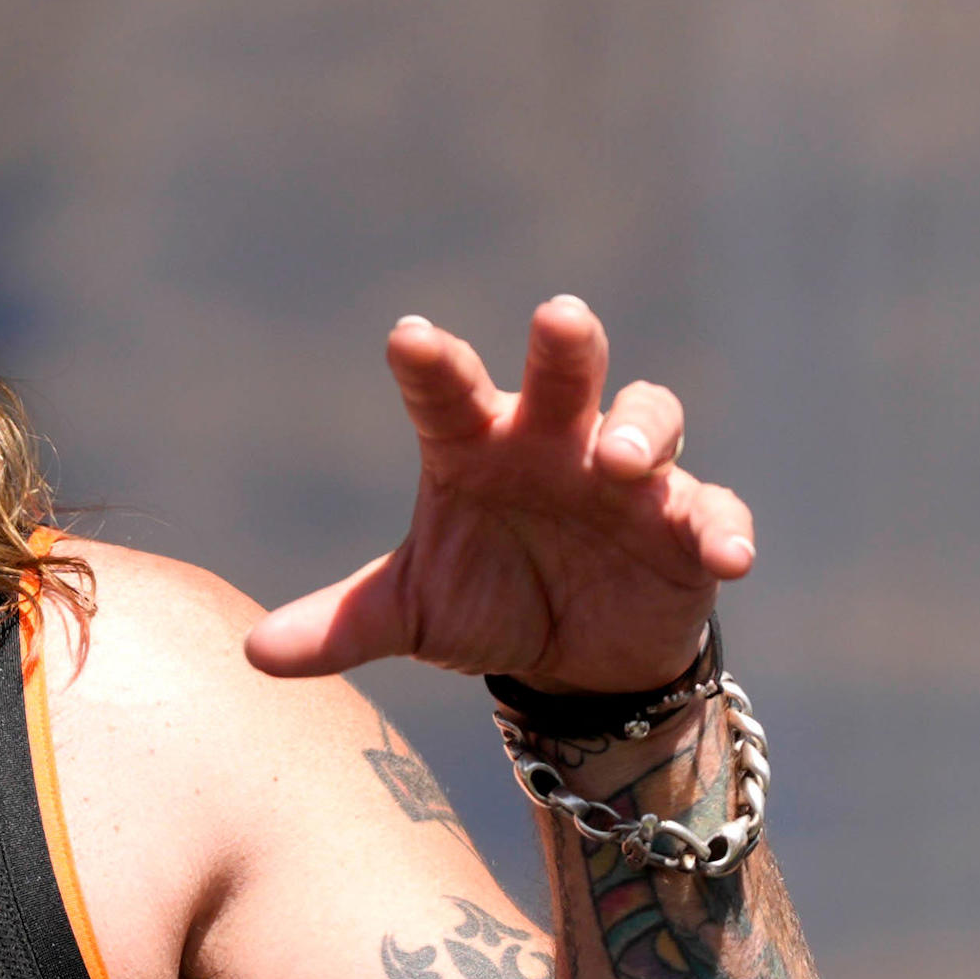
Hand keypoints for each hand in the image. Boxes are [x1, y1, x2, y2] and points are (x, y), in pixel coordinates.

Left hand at [243, 295, 754, 692]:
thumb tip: (252, 653)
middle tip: (559, 319)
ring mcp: (630, 477)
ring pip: (651, 421)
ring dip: (643, 431)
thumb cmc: (485, 600)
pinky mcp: (689, 525)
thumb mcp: (411, 615)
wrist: (572, 659)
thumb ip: (341, 625)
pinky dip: (722, 527)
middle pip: (565, 374)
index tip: (407, 337)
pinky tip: (727, 556)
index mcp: (476, 448)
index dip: (431, 364)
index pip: (447, 395)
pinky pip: (715, 510)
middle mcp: (555, 443)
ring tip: (620, 459)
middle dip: (565, 346)